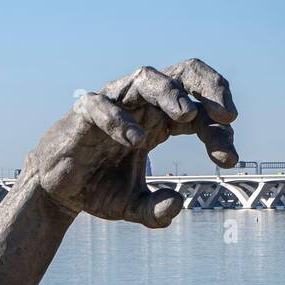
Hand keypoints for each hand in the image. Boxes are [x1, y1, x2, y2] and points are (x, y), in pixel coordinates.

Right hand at [32, 59, 237, 226]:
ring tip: (187, 116)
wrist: (55, 191)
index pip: (200, 112)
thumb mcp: (133, 206)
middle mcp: (142, 104)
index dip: (219, 133)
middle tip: (228, 115)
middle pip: (183, 73)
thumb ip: (155, 210)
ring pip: (145, 77)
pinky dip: (120, 120)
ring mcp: (113, 104)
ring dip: (170, 93)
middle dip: (210, 85)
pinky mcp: (83, 114)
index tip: (229, 160)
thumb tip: (176, 204)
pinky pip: (101, 105)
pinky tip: (136, 141)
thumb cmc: (99, 188)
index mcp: (161, 120)